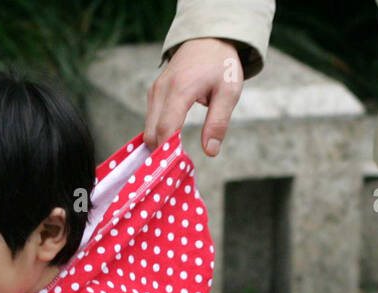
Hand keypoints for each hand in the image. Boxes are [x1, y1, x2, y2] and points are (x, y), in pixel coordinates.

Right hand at [144, 37, 243, 157]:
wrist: (208, 38)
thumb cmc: (221, 65)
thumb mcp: (229, 92)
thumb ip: (218, 122)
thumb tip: (210, 151)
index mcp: (180, 90)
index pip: (165, 129)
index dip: (168, 152)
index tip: (176, 170)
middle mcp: (161, 91)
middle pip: (151, 134)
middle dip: (161, 153)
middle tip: (177, 169)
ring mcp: (154, 92)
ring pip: (148, 130)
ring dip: (159, 145)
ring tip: (175, 158)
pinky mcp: (153, 94)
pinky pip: (150, 121)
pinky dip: (158, 135)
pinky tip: (172, 143)